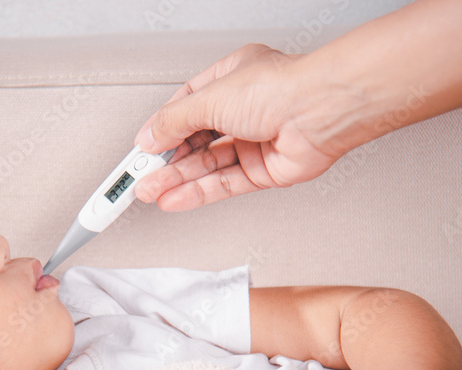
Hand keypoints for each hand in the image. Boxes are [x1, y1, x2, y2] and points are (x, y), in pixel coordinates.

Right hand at [132, 43, 344, 211]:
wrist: (322, 112)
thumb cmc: (282, 88)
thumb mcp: (210, 98)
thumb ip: (174, 121)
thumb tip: (150, 136)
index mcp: (230, 80)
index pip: (185, 107)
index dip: (161, 130)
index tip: (140, 150)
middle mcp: (244, 109)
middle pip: (194, 140)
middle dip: (165, 160)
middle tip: (139, 177)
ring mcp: (254, 141)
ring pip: (206, 165)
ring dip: (176, 180)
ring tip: (149, 191)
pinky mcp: (264, 170)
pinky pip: (224, 184)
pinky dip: (198, 192)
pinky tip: (175, 198)